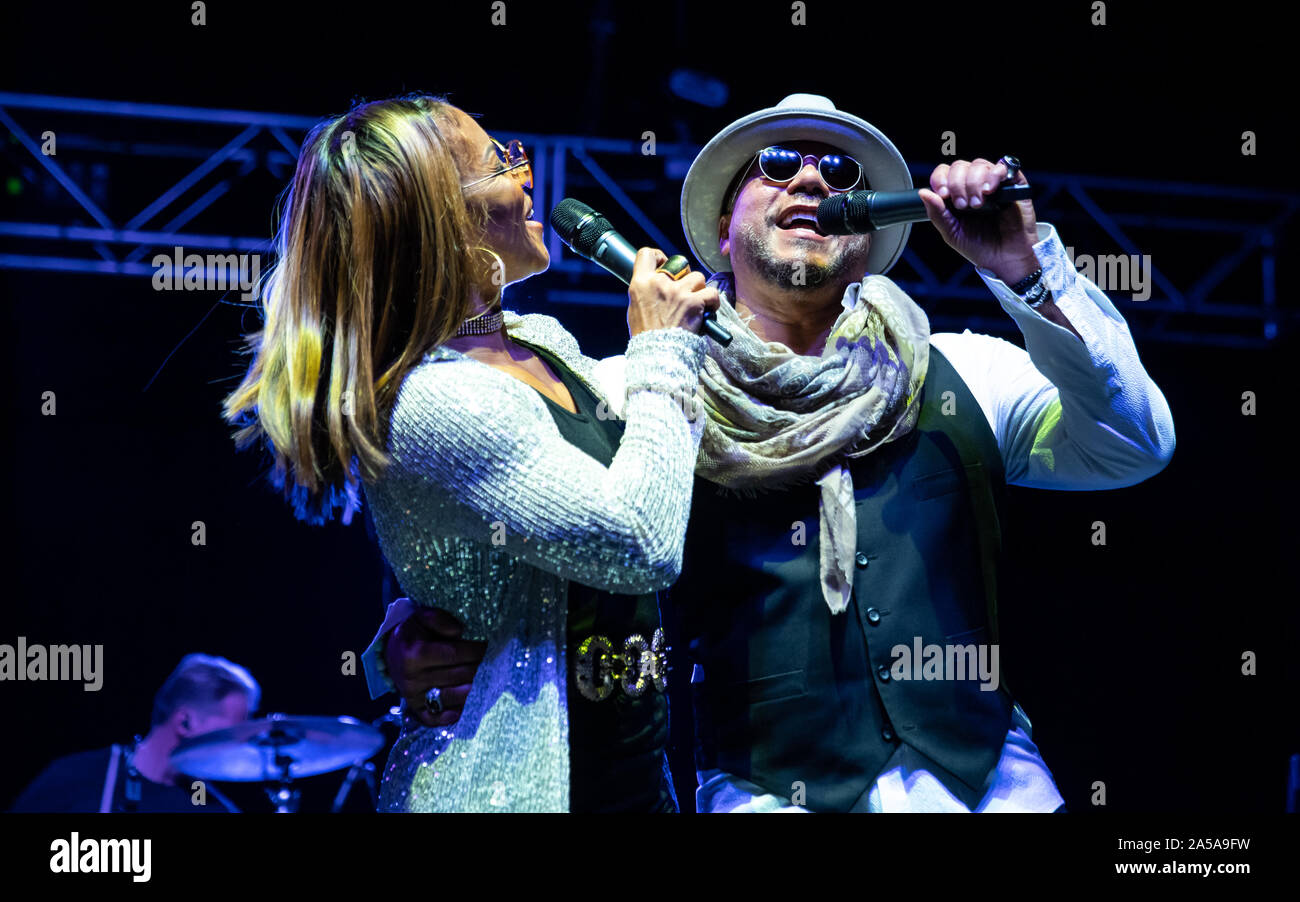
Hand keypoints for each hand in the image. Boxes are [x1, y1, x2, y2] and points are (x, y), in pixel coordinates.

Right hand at [383, 602, 485, 727]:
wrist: (392, 653)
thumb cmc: (414, 633)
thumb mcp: (421, 616)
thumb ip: (439, 619)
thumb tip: (459, 631)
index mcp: (415, 654)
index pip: (454, 654)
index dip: (476, 650)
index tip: (490, 645)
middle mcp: (413, 678)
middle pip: (457, 676)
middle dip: (480, 668)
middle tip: (496, 661)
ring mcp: (413, 696)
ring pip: (451, 697)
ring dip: (473, 691)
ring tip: (490, 681)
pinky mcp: (415, 709)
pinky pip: (435, 718)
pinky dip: (453, 715)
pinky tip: (469, 707)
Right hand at [626, 247, 720, 337]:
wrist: (658, 353)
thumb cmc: (646, 335)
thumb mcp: (635, 308)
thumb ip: (645, 292)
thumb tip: (656, 286)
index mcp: (641, 283)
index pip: (646, 254)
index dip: (659, 257)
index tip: (664, 264)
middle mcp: (659, 283)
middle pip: (678, 265)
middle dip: (683, 276)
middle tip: (683, 291)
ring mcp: (678, 291)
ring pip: (698, 277)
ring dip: (699, 289)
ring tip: (696, 303)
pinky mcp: (694, 302)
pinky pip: (712, 292)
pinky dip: (713, 301)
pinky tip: (708, 310)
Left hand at [918, 158, 1039, 284]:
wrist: (1005, 259)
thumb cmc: (980, 247)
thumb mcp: (952, 233)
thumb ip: (937, 213)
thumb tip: (923, 193)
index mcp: (957, 194)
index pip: (944, 173)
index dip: (940, 179)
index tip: (943, 195)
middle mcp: (974, 185)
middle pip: (960, 166)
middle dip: (958, 184)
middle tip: (963, 206)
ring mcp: (993, 183)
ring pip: (979, 165)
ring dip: (974, 182)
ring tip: (978, 204)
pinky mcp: (1014, 184)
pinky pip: (1004, 167)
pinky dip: (994, 175)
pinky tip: (990, 190)